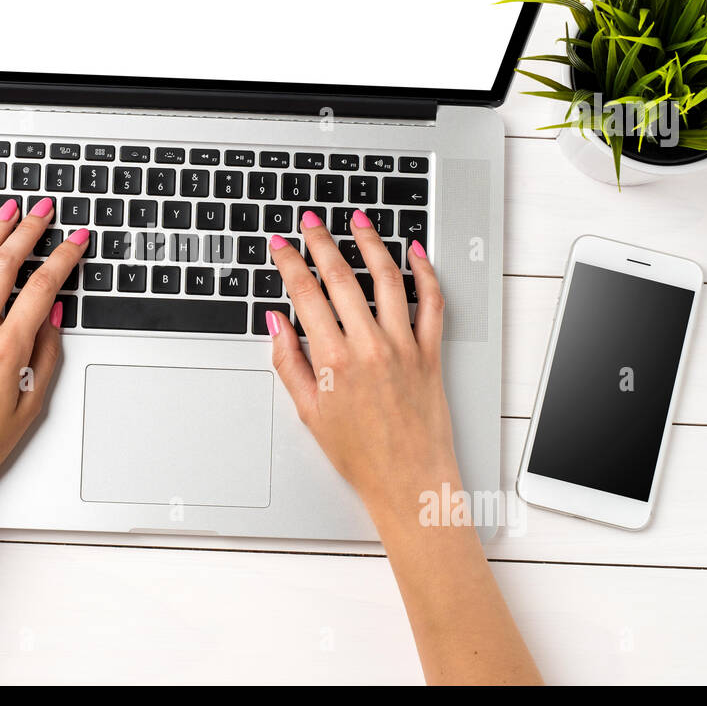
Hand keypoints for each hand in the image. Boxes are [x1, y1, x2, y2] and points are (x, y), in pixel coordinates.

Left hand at [0, 197, 88, 526]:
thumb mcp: (29, 408)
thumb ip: (45, 357)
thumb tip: (55, 316)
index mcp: (6, 353)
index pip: (42, 289)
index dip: (64, 258)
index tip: (76, 239)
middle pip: (5, 266)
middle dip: (28, 230)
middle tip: (42, 209)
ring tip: (6, 210)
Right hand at [265, 210, 458, 517]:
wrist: (409, 484)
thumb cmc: (360, 456)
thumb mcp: (309, 412)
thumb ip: (288, 363)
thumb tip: (275, 322)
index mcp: (333, 361)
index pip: (305, 295)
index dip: (289, 263)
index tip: (281, 246)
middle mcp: (369, 347)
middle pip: (341, 277)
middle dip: (321, 242)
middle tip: (310, 222)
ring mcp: (403, 346)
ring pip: (387, 279)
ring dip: (371, 243)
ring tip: (358, 222)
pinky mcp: (430, 353)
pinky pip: (431, 302)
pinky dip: (425, 273)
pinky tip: (414, 253)